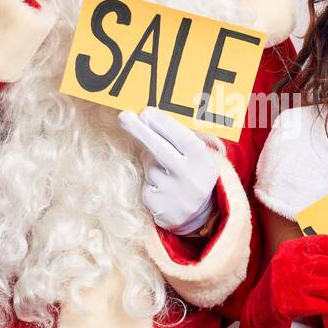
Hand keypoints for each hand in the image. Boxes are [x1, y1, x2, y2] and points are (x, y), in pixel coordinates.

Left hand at [119, 107, 219, 234]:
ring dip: (149, 162)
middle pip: (159, 149)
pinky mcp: (159, 208)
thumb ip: (179, 138)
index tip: (146, 112)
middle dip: (139, 131)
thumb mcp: (197, 156)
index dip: (162, 123)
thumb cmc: (193, 174)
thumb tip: (147, 116)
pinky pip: (145, 185)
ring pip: (149, 167)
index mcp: (203, 161)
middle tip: (124, 116)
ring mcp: (174, 195)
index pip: (181, 137)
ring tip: (165, 171)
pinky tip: (161, 188)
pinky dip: (148, 182)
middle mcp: (190, 178)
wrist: (198, 215)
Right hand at [246, 234, 327, 327]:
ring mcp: (286, 283)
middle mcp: (287, 261)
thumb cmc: (286, 284)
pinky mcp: (287, 303)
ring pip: (326, 286)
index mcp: (292, 247)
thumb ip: (319, 258)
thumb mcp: (296, 263)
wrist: (260, 310)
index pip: (324, 242)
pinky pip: (319, 304)